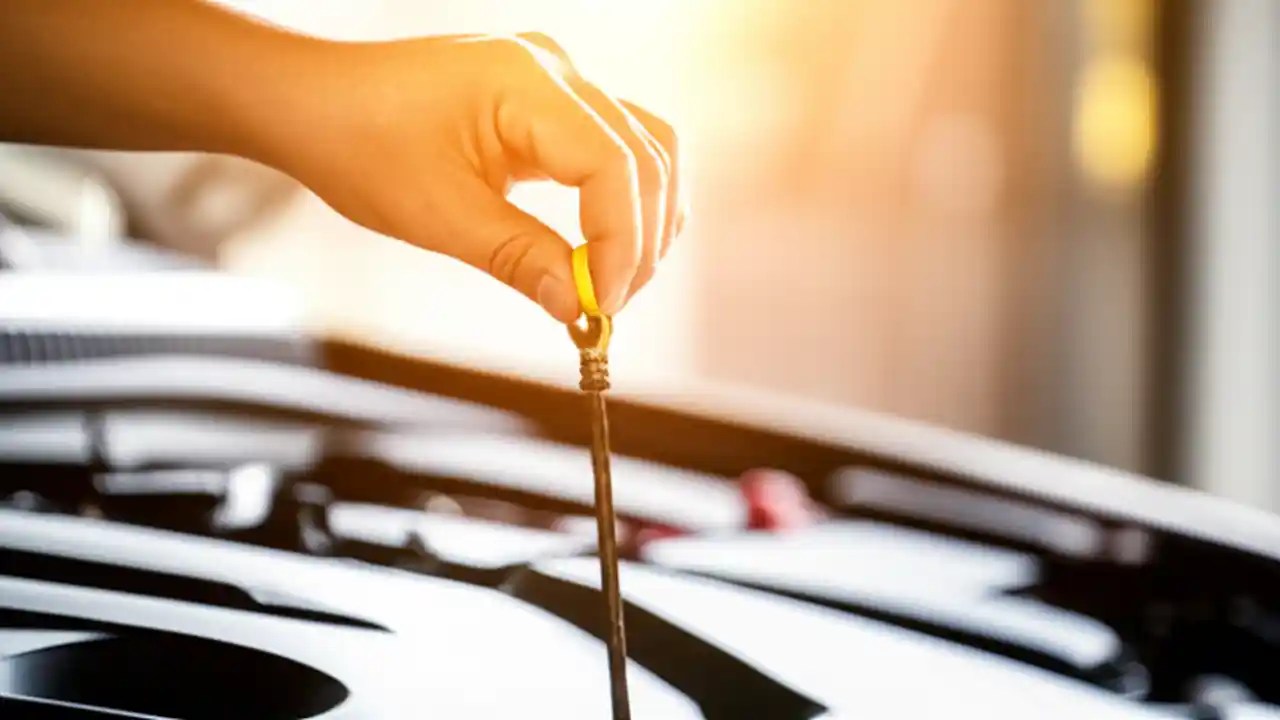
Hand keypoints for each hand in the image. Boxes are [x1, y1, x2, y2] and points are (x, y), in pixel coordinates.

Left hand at [274, 33, 684, 321]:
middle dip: (640, 239)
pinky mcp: (549, 104)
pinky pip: (614, 150)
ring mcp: (557, 82)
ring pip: (646, 151)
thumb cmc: (357, 142)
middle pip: (646, 157)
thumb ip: (519, 258)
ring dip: (642, 221)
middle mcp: (555, 70)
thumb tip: (579, 308)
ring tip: (610, 284)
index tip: (601, 304)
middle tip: (607, 306)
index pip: (613, 164)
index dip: (621, 241)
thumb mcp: (438, 214)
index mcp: (526, 83)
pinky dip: (621, 203)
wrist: (312, 103)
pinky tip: (601, 250)